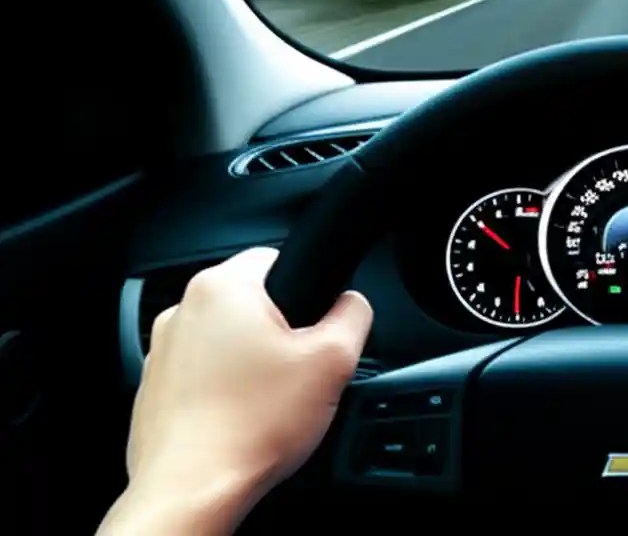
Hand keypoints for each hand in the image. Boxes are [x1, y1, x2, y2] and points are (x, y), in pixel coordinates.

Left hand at [99, 247, 371, 534]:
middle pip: (252, 303)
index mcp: (222, 288)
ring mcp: (161, 350)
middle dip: (280, 333)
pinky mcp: (154, 387)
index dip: (309, 291)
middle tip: (299, 372)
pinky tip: (242, 419)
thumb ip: (353, 315)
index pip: (278, 256)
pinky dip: (224, 391)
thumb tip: (352, 303)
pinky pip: (202, 376)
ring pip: (226, 341)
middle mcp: (182, 310)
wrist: (192, 489)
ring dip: (251, 362)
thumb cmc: (250, 428)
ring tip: (269, 402)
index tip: (315, 330)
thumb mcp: (333, 362)